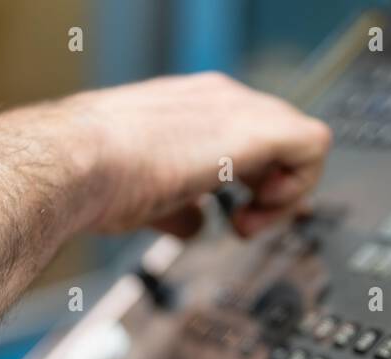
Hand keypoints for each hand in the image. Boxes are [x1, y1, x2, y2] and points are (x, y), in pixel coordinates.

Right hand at [65, 72, 332, 237]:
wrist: (76, 163)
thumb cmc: (93, 179)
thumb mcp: (144, 199)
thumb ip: (178, 207)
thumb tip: (192, 225)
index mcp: (188, 110)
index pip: (243, 139)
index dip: (249, 182)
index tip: (234, 216)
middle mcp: (216, 101)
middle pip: (276, 139)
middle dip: (269, 189)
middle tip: (246, 224)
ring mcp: (237, 110)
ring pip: (297, 141)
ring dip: (283, 194)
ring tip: (249, 223)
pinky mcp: (258, 128)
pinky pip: (313, 145)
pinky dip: (298, 186)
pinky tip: (261, 212)